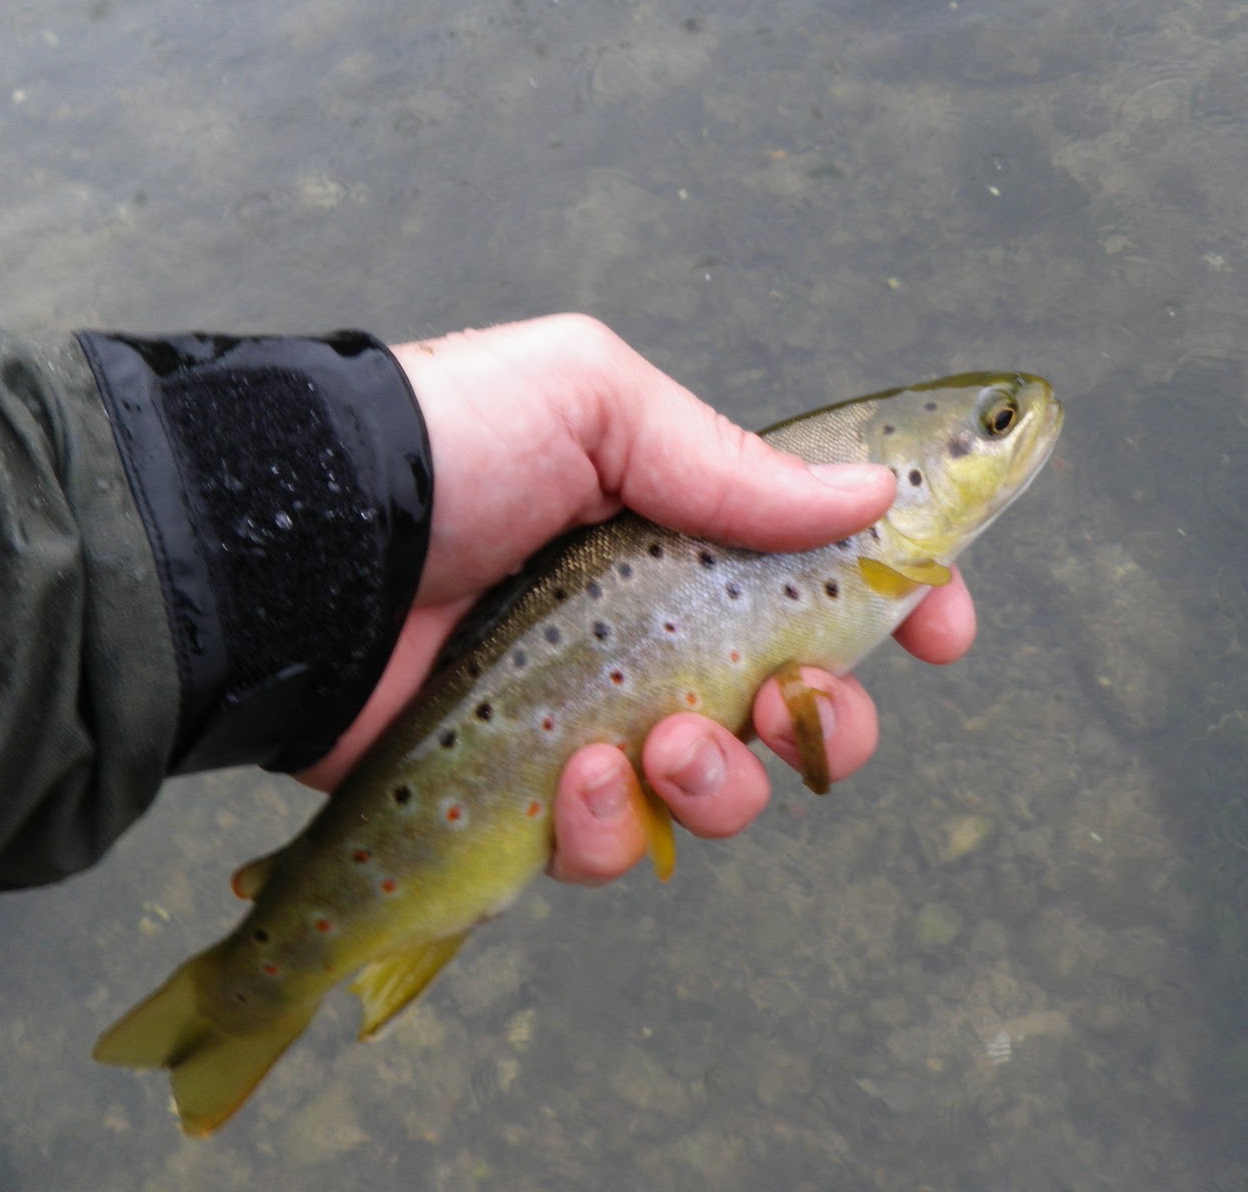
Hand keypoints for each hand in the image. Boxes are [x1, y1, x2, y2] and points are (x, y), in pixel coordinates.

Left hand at [297, 315, 975, 882]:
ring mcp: (597, 723)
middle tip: (786, 708)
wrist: (300, 548)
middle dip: (825, 726)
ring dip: (716, 785)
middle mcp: (655, 636)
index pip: (827, 581)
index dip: (905, 608)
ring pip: (719, 798)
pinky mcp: (529, 798)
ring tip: (653, 744)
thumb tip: (872, 495)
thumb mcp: (595, 398)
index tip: (947, 632)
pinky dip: (608, 825)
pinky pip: (612, 848)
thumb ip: (733, 462)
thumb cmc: (445, 448)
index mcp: (683, 538)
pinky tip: (574, 772)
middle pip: (800, 713)